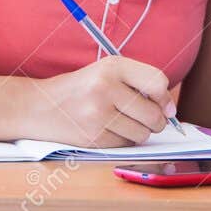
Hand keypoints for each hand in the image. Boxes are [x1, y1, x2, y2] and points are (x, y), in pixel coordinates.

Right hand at [28, 56, 174, 147]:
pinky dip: (123, 140)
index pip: (158, 82)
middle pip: (154, 114)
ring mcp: (98, 114)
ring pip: (143, 133)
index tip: (165, 106)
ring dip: (139, 132)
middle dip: (156, 120)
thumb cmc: (80, 89)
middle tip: (145, 118)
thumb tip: (171, 110)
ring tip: (121, 121)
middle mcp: (105, 87)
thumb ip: (139, 82)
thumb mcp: (106, 72)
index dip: (166, 98)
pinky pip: (126, 145)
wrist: (39, 106)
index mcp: (112, 66)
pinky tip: (107, 129)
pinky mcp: (94, 138)